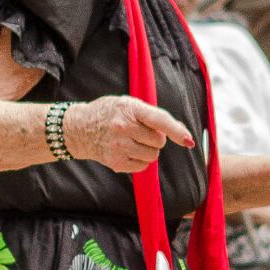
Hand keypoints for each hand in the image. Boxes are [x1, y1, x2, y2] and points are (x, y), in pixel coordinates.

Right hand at [67, 96, 194, 173]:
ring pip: (153, 155)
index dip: (176, 130)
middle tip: (139, 131)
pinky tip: (127, 150)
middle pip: (159, 141)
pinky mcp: (117, 163)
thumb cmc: (110, 114)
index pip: (158, 120)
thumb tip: (180, 131)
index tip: (189, 140)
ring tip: (133, 141)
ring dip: (148, 150)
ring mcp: (119, 147)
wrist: (80, 129)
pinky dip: (140, 160)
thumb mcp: (128, 104)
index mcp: (129, 108)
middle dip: (155, 138)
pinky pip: (143, 166)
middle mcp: (123, 127)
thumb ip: (152, 114)